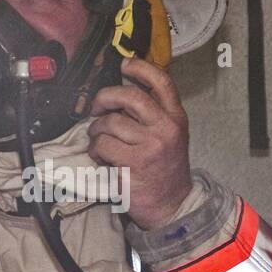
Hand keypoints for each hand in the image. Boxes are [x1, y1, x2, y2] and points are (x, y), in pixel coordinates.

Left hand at [88, 58, 191, 229]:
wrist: (172, 205)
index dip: (140, 68)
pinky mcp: (132, 165)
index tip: (124, 66)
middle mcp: (165, 129)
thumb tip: (122, 92)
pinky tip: (101, 157)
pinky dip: (95, 150)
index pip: (162, 82)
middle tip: (96, 108)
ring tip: (98, 141)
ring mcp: (149, 147)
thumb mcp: (170, 136)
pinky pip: (102, 146)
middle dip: (105, 98)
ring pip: (109, 123)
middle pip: (129, 96)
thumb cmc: (166, 169)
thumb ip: (154, 114)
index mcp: (176, 118)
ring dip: (96, 131)